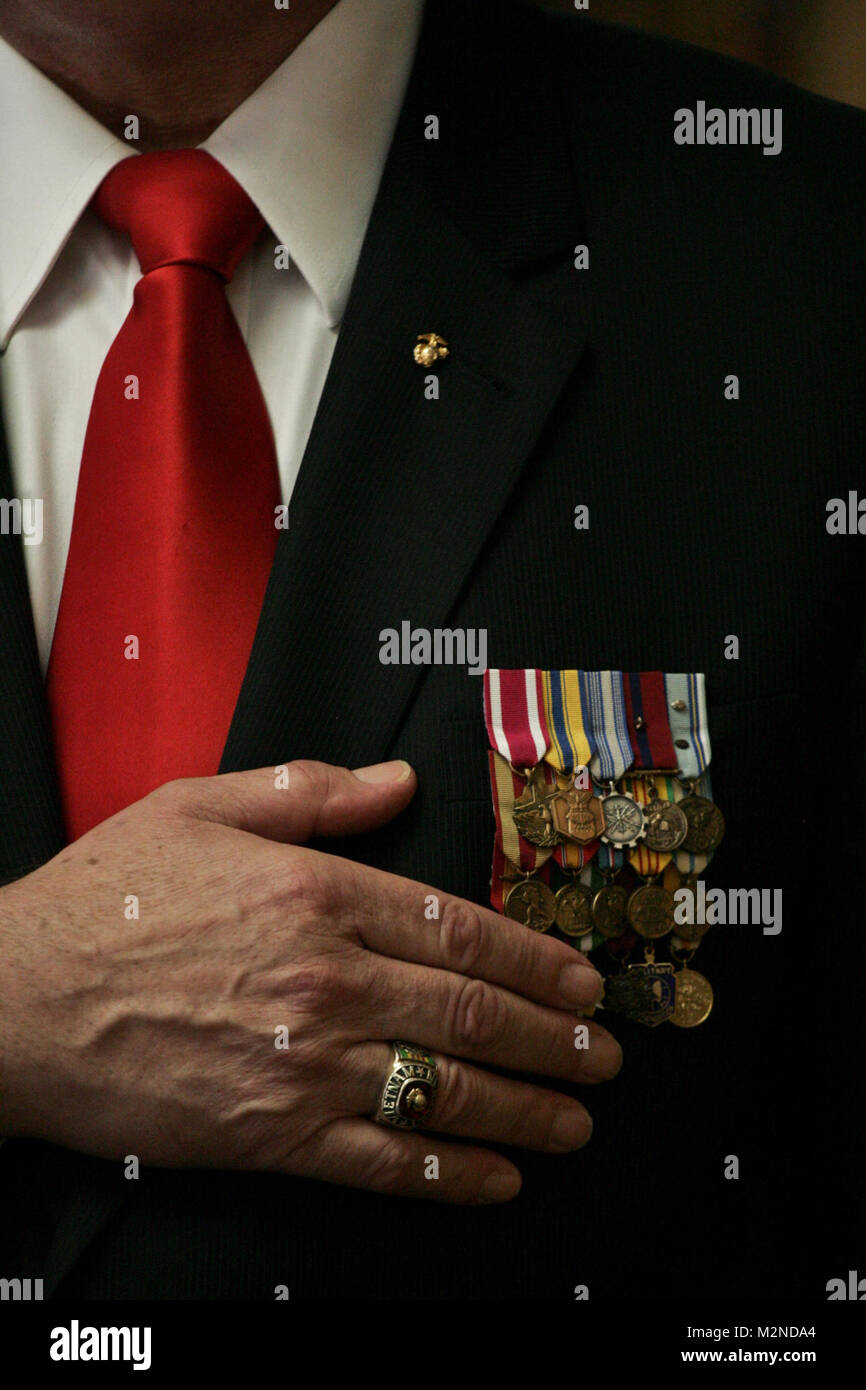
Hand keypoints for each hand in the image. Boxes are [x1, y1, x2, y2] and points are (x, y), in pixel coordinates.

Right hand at [0, 760, 620, 1203]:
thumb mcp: (198, 807)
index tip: (582, 981)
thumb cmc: (104, 900)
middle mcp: (326, 979)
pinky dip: (447, 1175)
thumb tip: (399, 780)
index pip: (457, 928)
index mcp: (316, 894)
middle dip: (552, 1037)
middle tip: (604, 1054)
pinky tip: (496, 1179)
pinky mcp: (270, 1134)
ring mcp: (303, 1064)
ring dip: (525, 1108)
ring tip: (577, 1120)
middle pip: (469, 1012)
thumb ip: (310, 793)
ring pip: (443, 1089)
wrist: (16, 1002)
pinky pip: (381, 1161)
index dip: (534, 958)